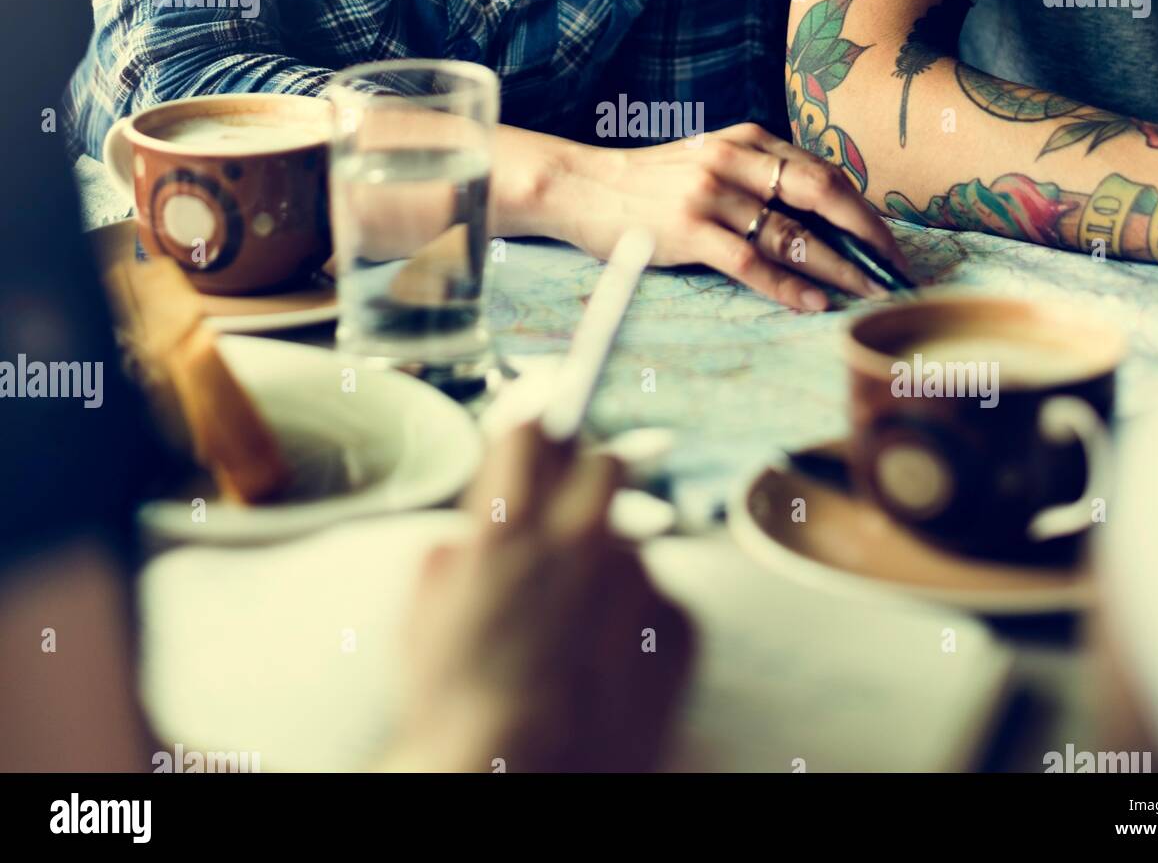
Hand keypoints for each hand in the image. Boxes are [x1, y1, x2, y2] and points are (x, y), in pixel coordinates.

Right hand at [381, 423, 692, 772]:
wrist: (520, 785)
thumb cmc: (456, 710)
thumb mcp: (423, 620)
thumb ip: (452, 557)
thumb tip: (470, 540)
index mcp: (510, 527)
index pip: (535, 428)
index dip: (537, 428)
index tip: (541, 431)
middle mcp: (578, 538)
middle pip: (604, 464)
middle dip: (587, 481)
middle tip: (571, 520)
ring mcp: (634, 581)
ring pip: (634, 540)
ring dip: (610, 566)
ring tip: (579, 631)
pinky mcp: (677, 624)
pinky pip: (661, 599)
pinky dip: (639, 623)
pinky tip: (608, 665)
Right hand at [541, 123, 911, 311]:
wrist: (581, 186)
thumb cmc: (648, 182)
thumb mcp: (709, 158)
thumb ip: (758, 174)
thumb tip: (818, 213)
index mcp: (747, 139)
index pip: (823, 171)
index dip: (864, 209)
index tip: (889, 242)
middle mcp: (735, 160)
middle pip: (822, 194)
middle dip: (867, 233)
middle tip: (895, 268)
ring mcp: (711, 194)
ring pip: (792, 233)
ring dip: (838, 268)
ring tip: (868, 293)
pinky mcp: (688, 230)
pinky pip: (752, 262)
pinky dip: (788, 286)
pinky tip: (813, 303)